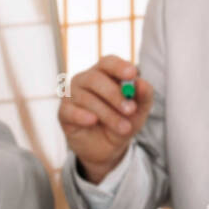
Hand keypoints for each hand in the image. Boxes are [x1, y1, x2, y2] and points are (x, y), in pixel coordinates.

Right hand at [57, 55, 152, 181]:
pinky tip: (93, 121)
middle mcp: (85, 80)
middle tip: (131, 109)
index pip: (108, 62)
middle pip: (95, 79)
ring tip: (124, 128)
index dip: (119, 67)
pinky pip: (70, 111)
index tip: (132, 74)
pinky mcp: (63, 112)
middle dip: (115, 94)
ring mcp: (71, 95)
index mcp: (105, 73)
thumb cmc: (124, 120)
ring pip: (87, 98)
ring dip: (108, 114)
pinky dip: (82, 115)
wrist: (108, 147)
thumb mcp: (140, 110)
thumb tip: (142, 83)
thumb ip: (144, 95)